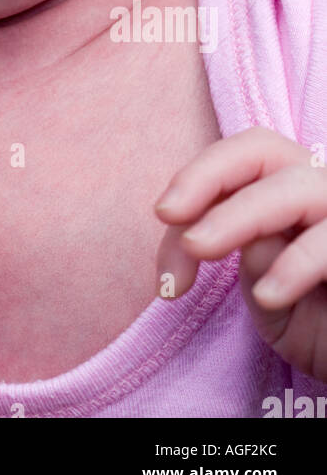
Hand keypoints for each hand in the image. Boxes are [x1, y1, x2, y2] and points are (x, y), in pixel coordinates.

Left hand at [154, 127, 326, 379]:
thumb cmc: (315, 325)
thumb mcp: (263, 289)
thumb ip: (242, 249)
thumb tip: (208, 228)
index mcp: (292, 189)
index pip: (242, 155)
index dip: (198, 175)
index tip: (163, 214)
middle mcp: (322, 190)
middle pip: (264, 149)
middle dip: (208, 178)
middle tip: (168, 215)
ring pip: (296, 188)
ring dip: (238, 216)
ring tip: (200, 250)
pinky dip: (293, 264)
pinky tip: (266, 297)